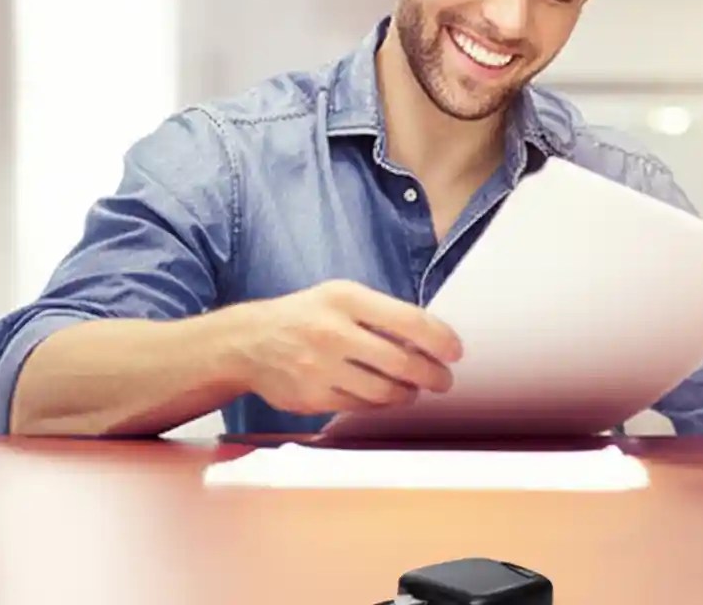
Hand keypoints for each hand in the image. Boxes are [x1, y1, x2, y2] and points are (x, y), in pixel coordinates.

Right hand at [224, 280, 461, 414]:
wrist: (247, 343)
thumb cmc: (307, 315)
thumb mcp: (341, 296)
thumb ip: (382, 313)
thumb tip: (432, 338)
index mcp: (346, 299)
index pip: (410, 321)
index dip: (441, 340)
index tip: (455, 351)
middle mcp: (332, 333)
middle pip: (403, 363)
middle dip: (433, 375)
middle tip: (444, 379)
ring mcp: (320, 368)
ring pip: (385, 391)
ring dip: (409, 393)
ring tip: (414, 388)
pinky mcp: (312, 398)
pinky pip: (361, 407)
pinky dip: (380, 403)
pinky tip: (384, 396)